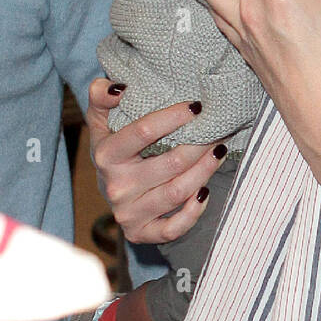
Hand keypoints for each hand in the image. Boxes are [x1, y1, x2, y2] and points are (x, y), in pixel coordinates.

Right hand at [86, 80, 227, 244]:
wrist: (105, 187)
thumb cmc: (113, 146)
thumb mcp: (101, 118)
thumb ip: (101, 95)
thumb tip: (119, 88)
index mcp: (106, 155)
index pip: (143, 132)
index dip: (173, 117)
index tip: (197, 106)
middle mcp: (116, 186)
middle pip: (171, 163)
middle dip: (200, 144)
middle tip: (219, 128)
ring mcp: (128, 213)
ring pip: (177, 192)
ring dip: (205, 170)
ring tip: (219, 150)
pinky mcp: (140, 233)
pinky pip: (172, 229)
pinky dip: (193, 211)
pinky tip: (205, 191)